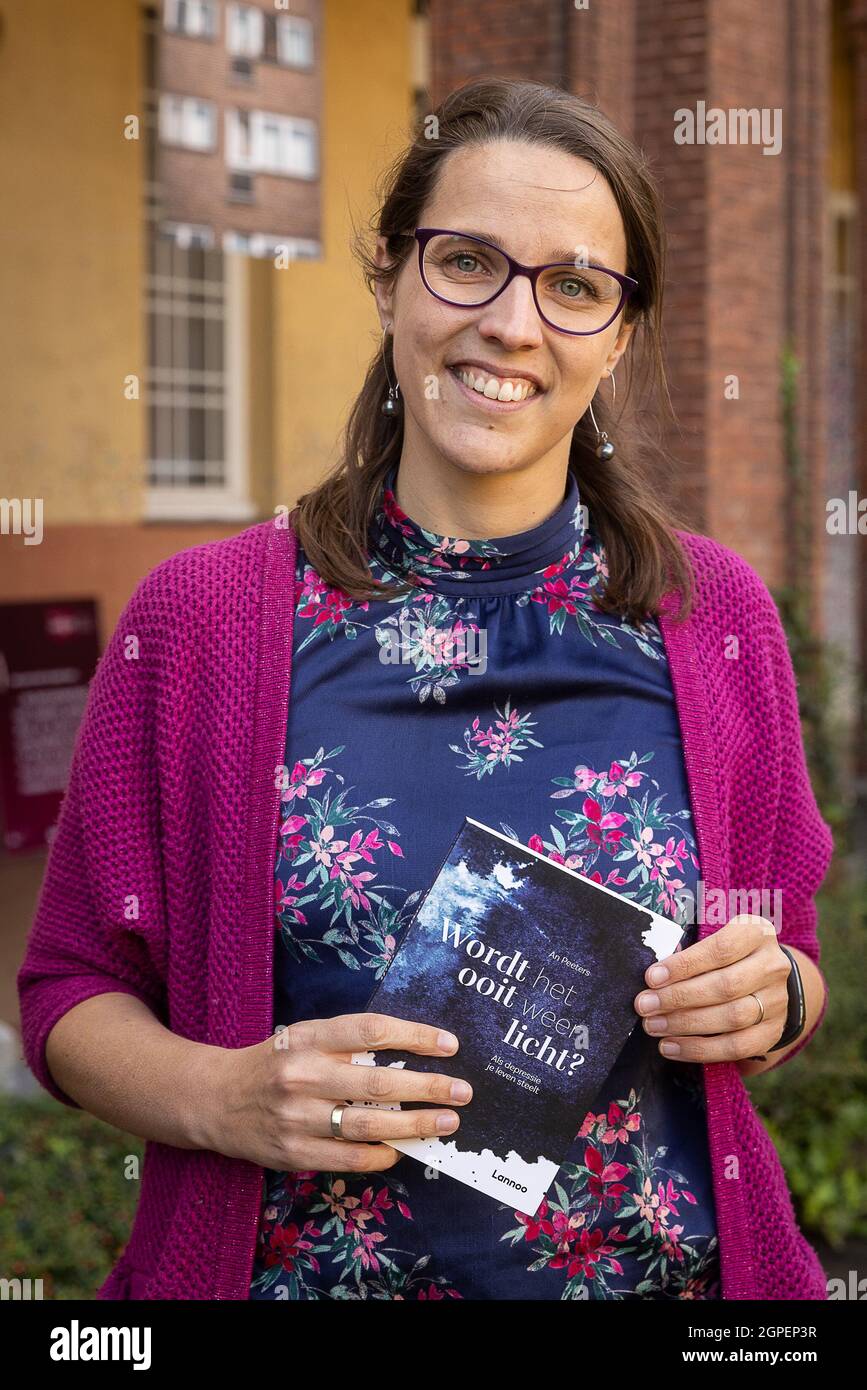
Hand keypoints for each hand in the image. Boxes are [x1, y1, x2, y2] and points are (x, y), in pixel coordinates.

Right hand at [203, 1012, 471, 1171]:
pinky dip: (381, 1155)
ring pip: (368, 1124)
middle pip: (378, 1082)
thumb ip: (349, 1043)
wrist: (215, 1098)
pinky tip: (402, 1150)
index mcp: (309, 1037)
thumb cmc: (274, 1062)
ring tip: (446, 1122)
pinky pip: (348, 1157)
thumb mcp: (305, 1037)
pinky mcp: (292, 1152)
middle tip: (462, 1091)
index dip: (415, 1036)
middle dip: (427, 1087)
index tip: (450, 1044)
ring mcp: (297, 1117)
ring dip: (414, 1125)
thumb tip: (414, 1053)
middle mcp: (303, 1074)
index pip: (371, 1031)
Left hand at [633, 915, 790, 1062]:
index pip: (720, 949)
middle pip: (725, 986)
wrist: (766, 978)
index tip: (651, 977)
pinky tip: (672, 1047)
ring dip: (686, 1024)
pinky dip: (700, 1049)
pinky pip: (737, 1047)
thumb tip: (655, 978)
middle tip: (645, 1005)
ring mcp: (777, 1001)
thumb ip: (690, 953)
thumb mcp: (714, 938)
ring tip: (654, 1026)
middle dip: (679, 997)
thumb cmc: (726, 955)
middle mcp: (773, 966)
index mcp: (756, 933)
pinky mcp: (773, 1032)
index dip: (684, 965)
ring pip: (732, 1018)